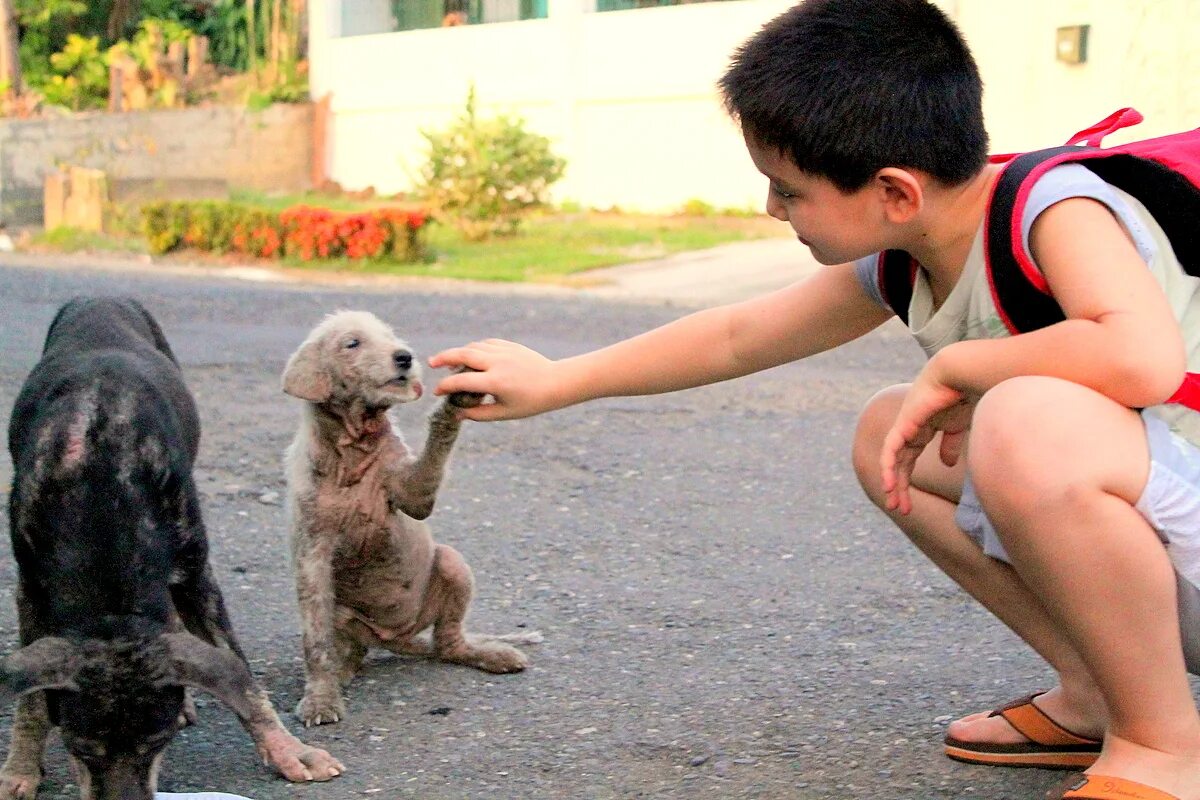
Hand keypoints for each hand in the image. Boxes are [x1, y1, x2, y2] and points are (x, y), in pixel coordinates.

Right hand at [429, 339, 565, 420]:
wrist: (556, 382)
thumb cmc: (530, 402)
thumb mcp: (504, 413)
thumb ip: (478, 414)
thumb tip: (456, 414)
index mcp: (495, 382)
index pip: (461, 381)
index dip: (445, 386)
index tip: (437, 392)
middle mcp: (497, 363)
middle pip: (463, 354)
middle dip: (444, 358)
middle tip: (431, 363)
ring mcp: (503, 351)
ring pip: (473, 346)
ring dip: (458, 353)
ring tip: (448, 362)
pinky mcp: (509, 345)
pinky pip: (485, 343)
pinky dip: (474, 348)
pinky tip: (469, 355)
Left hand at [880, 367, 971, 515]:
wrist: (959, 375)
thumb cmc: (961, 396)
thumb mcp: (957, 428)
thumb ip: (950, 445)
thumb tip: (947, 464)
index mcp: (920, 431)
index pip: (908, 461)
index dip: (907, 482)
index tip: (909, 504)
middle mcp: (908, 431)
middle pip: (899, 465)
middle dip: (898, 488)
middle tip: (899, 509)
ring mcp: (904, 427)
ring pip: (893, 461)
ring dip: (892, 482)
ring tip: (892, 502)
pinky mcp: (904, 424)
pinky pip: (892, 450)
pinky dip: (889, 467)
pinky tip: (889, 483)